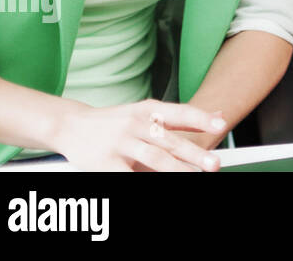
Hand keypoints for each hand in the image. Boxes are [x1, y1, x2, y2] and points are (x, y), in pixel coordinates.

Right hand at [47, 99, 226, 170]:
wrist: (70, 125)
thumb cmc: (116, 121)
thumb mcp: (147, 112)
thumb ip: (181, 118)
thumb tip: (218, 116)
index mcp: (148, 110)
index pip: (179, 113)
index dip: (201, 119)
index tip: (221, 125)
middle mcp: (135, 124)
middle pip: (170, 141)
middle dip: (194, 154)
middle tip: (214, 163)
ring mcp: (120, 143)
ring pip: (153, 158)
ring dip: (176, 170)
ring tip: (194, 176)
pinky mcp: (105, 162)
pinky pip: (128, 174)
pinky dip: (144, 180)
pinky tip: (157, 183)